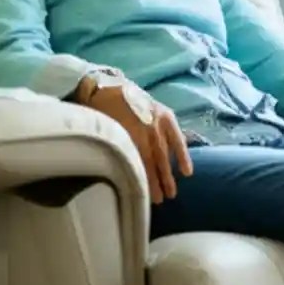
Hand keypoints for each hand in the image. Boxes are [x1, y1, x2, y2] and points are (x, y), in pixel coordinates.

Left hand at [84, 81, 193, 203]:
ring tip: (172, 193)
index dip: (142, 178)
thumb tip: (111, 172)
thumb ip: (109, 145)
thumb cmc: (96, 109)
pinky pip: (176, 137)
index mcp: (127, 128)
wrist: (103, 83)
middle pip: (152, 158)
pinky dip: (182, 154)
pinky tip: (187, 171)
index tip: (144, 198)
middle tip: (160, 201)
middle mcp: (145, 124)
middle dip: (156, 181)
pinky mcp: (165, 114)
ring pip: (164, 151)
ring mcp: (157, 119)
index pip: (137, 159)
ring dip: (168, 173)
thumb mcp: (98, 127)